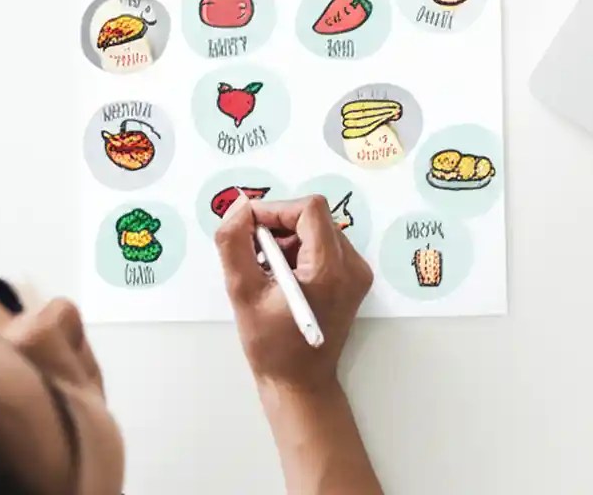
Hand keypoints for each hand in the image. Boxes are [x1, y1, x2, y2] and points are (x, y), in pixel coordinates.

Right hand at [214, 195, 373, 391]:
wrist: (300, 383)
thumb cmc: (272, 346)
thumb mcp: (243, 293)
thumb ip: (235, 245)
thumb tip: (238, 209)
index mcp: (331, 269)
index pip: (309, 210)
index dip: (275, 210)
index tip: (248, 227)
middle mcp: (353, 266)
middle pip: (314, 219)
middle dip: (278, 228)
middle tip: (253, 253)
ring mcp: (357, 274)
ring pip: (318, 231)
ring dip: (286, 241)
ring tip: (265, 271)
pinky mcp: (353, 280)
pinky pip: (324, 248)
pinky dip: (299, 253)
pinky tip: (281, 279)